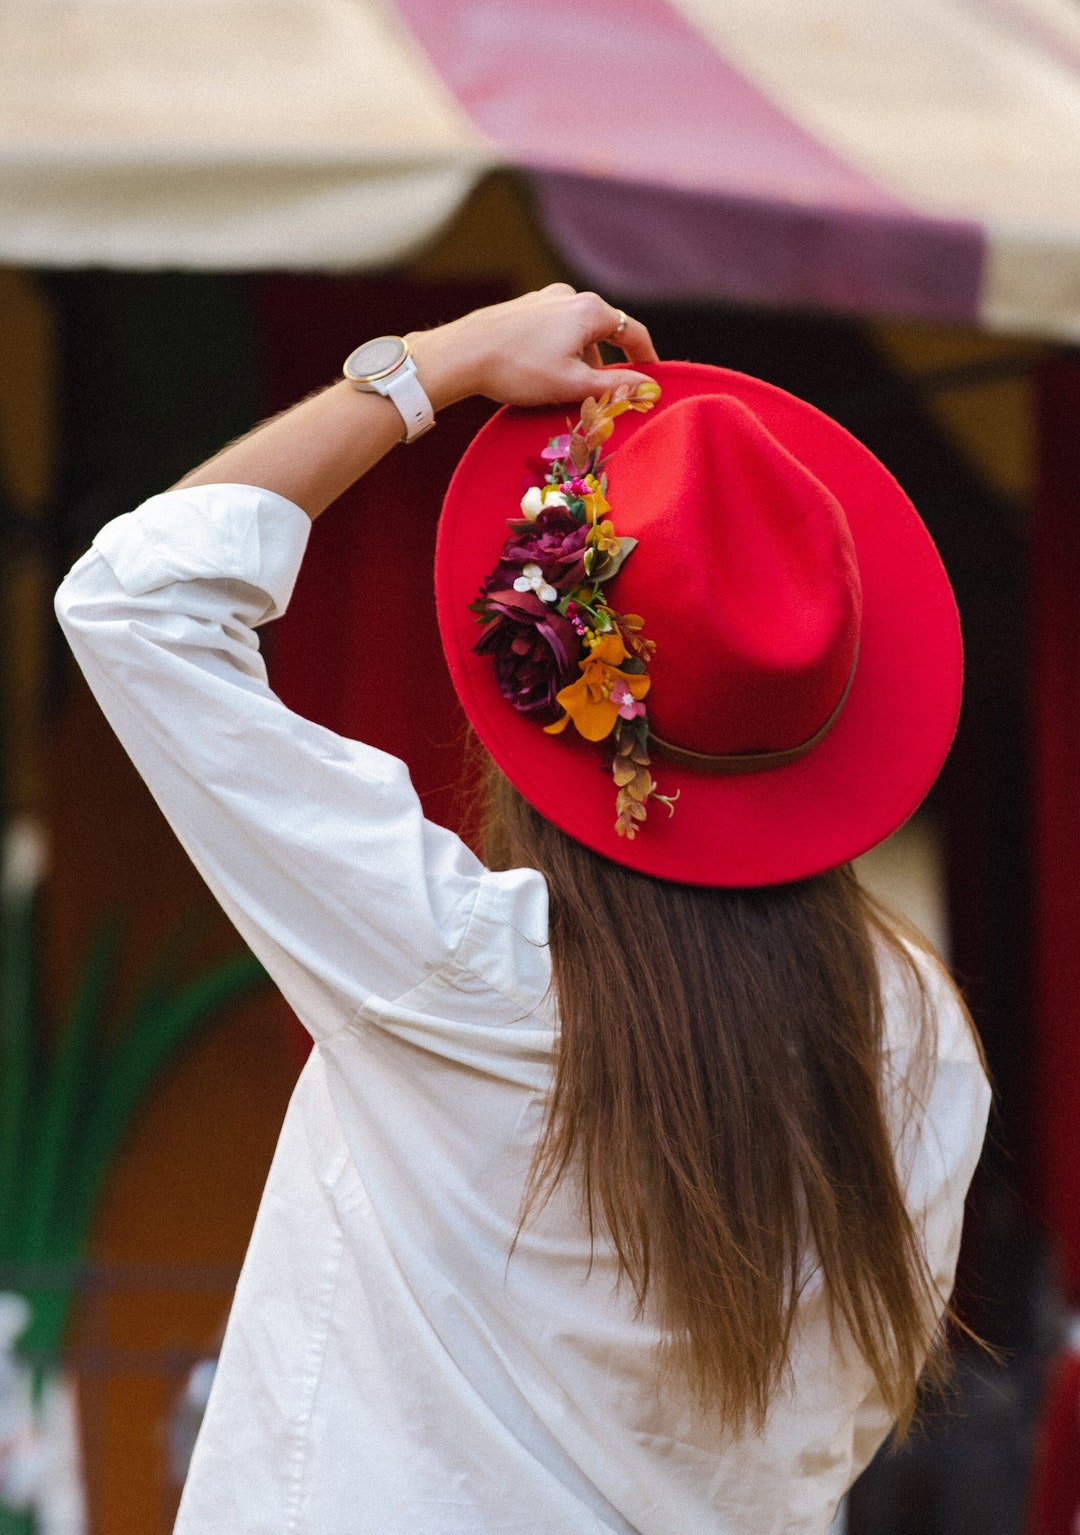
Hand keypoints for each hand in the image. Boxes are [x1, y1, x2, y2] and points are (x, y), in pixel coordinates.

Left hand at [407, 285, 658, 412]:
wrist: (463, 353)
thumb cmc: (519, 368)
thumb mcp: (573, 384)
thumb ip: (615, 387)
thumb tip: (648, 388)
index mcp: (589, 310)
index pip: (633, 332)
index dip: (646, 358)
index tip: (651, 379)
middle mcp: (569, 297)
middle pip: (603, 333)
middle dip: (607, 365)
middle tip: (603, 395)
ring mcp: (544, 299)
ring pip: (577, 333)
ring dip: (580, 361)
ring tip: (566, 390)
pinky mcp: (524, 309)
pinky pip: (555, 331)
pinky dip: (560, 352)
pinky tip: (543, 375)